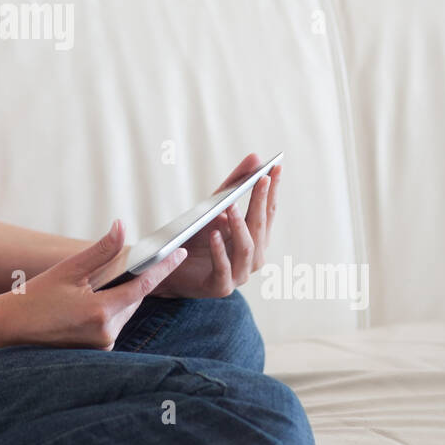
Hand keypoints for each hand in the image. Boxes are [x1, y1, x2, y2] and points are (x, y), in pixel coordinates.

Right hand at [1, 220, 186, 350]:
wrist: (10, 328)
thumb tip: (121, 227)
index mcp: (100, 311)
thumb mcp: (68, 269)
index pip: (143, 287)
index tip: (180, 252)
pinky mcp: (97, 350)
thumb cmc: (35, 296)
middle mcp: (106, 332)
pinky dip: (111, 308)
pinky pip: (114, 323)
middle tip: (136, 258)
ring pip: (124, 311)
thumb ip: (100, 250)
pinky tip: (94, 299)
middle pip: (134, 299)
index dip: (164, 267)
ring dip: (122, 295)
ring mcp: (102, 345)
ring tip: (105, 281)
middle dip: (136, 279)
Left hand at [149, 152, 280, 299]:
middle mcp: (252, 258)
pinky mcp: (220, 287)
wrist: (168, 267)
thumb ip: (235, 185)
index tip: (276, 168)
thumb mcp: (215, 207)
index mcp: (256, 240)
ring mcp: (238, 274)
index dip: (272, 191)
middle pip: (260, 228)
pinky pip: (223, 268)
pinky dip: (219, 251)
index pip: (268, 213)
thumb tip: (255, 158)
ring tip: (231, 208)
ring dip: (240, 226)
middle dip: (261, 203)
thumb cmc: (196, 236)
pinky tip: (214, 234)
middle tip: (261, 180)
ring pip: (246, 249)